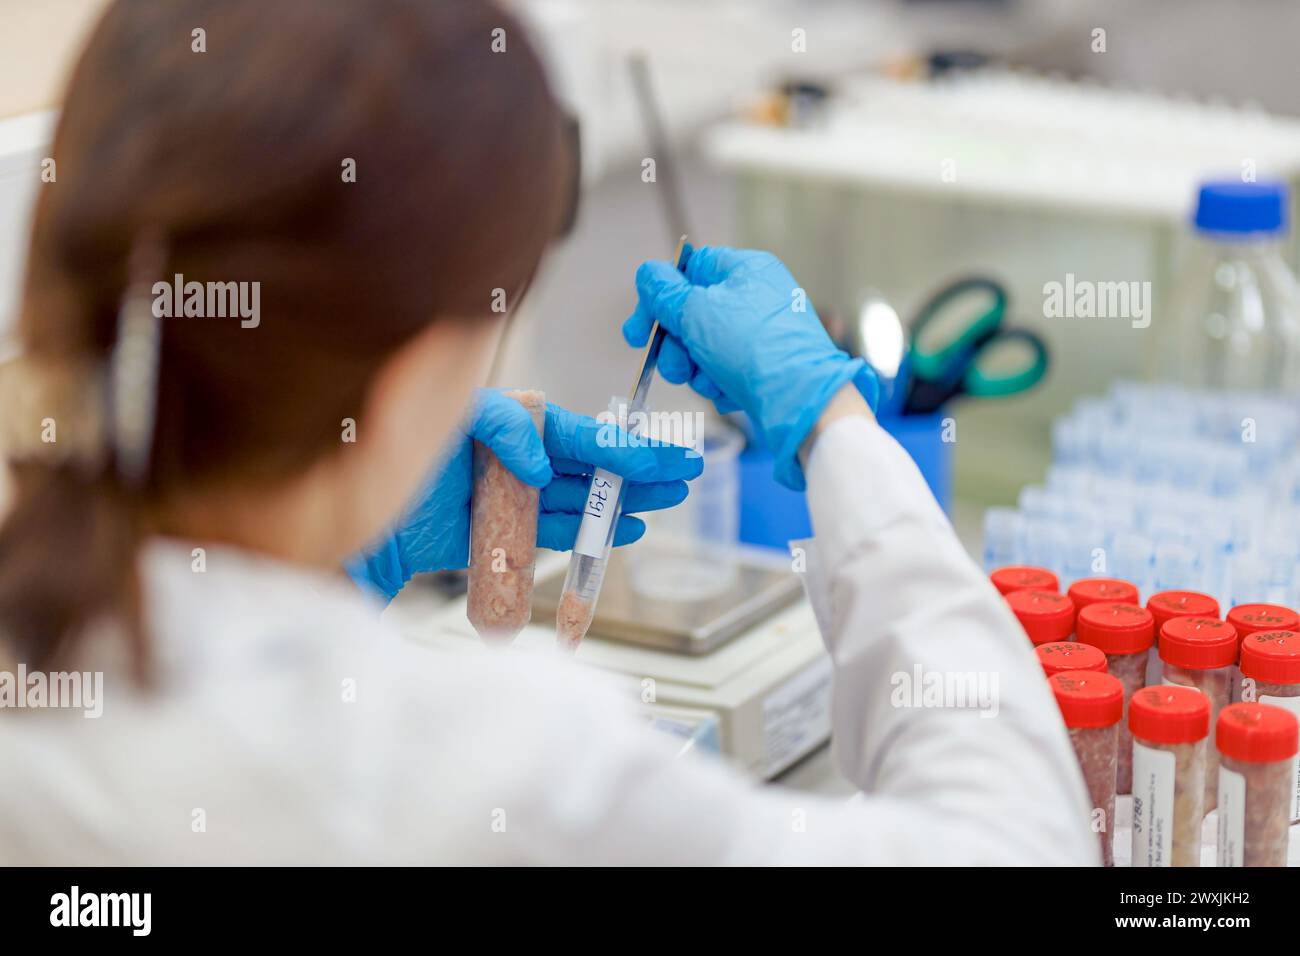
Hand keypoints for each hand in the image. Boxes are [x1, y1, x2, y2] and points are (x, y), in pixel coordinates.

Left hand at [346, 389, 702, 600]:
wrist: (351, 519)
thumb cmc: (393, 457)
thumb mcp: (452, 419)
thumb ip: (504, 428)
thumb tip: (543, 464)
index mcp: (510, 426)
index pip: (578, 434)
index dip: (621, 446)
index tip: (660, 456)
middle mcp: (514, 461)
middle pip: (588, 466)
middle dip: (638, 471)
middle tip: (685, 474)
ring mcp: (508, 501)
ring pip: (579, 501)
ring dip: (622, 503)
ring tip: (666, 504)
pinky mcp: (497, 538)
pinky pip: (552, 535)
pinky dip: (588, 533)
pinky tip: (621, 531)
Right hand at [624, 245, 876, 489]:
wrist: (802, 400)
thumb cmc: (752, 346)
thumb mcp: (696, 311)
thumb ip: (664, 292)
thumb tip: (648, 274)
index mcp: (745, 269)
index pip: (688, 271)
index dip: (657, 301)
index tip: (636, 334)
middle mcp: (756, 297)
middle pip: (692, 314)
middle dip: (675, 346)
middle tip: (672, 367)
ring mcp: (762, 334)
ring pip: (705, 348)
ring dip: (696, 369)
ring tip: (706, 382)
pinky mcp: (765, 367)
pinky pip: (726, 370)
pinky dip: (719, 383)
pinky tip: (728, 393)